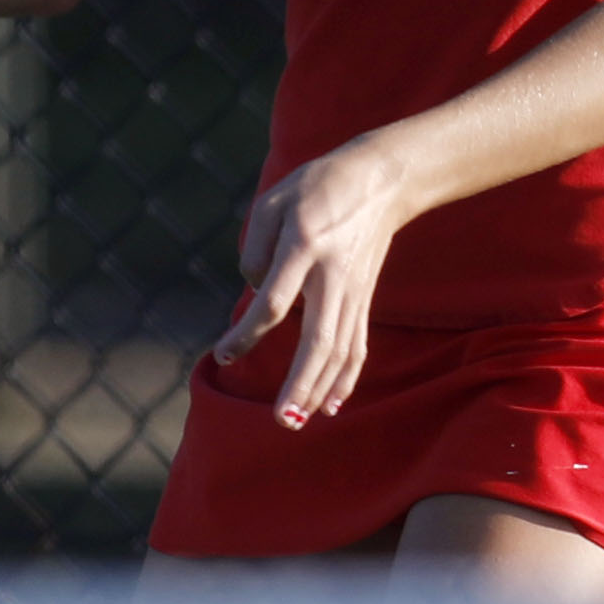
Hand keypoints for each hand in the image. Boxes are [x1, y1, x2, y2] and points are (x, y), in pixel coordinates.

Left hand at [209, 136, 415, 429]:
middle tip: (281, 421)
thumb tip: (255, 292)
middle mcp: (331, 274)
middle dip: (299, 383)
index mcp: (304, 246)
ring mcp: (353, 290)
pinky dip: (345, 378)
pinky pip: (356, 345)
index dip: (247, 334)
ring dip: (320, 389)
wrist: (379, 181)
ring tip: (298, 422)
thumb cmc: (315, 187)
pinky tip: (331, 405)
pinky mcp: (364, 297)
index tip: (224, 354)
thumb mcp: (272, 200)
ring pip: (340, 350)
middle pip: (317, 340)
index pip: (273, 302)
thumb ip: (255, 247)